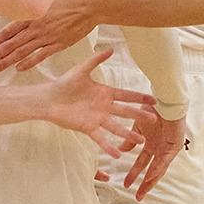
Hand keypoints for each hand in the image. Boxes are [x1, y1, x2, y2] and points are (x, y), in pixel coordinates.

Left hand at [0, 0, 96, 72]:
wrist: (93, 5)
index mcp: (32, 13)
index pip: (7, 31)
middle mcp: (36, 27)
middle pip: (10, 45)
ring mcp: (47, 37)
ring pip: (22, 53)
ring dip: (6, 62)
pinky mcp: (59, 44)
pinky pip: (40, 56)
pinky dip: (29, 63)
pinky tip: (18, 69)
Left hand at [41, 49, 156, 154]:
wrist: (49, 99)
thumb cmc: (64, 84)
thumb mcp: (81, 70)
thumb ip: (96, 60)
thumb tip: (111, 49)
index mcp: (105, 93)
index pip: (127, 95)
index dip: (140, 98)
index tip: (154, 100)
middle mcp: (105, 107)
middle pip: (126, 112)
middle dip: (139, 116)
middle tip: (154, 119)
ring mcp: (97, 119)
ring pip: (117, 128)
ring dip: (129, 134)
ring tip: (141, 141)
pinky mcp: (88, 128)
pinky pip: (100, 138)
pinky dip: (108, 146)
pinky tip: (118, 155)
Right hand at [121, 112, 185, 199]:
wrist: (165, 100)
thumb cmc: (153, 109)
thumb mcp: (137, 127)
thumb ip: (130, 140)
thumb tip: (120, 150)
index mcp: (151, 145)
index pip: (142, 164)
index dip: (134, 174)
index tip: (125, 184)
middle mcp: (159, 149)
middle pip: (151, 171)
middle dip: (144, 184)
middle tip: (137, 197)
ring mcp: (168, 149)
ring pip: (159, 169)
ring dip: (150, 181)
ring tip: (142, 192)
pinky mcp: (175, 146)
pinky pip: (165, 160)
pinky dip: (157, 168)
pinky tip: (150, 176)